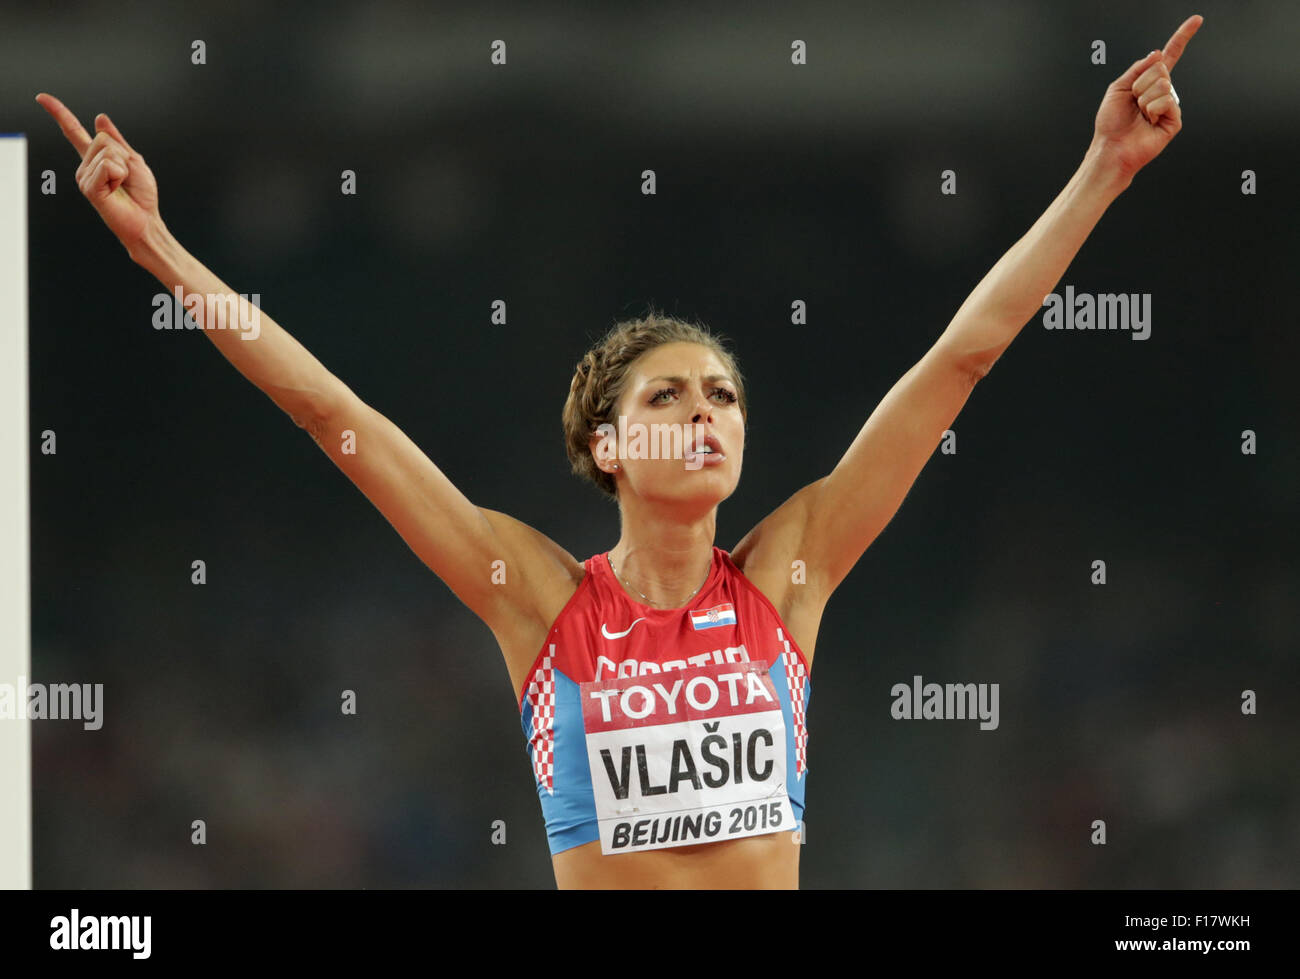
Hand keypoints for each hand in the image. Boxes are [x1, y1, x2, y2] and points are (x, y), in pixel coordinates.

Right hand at [35, 93, 160, 255]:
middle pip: (102, 138)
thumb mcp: (133, 161)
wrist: (146, 220)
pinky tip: (117, 190)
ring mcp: (84, 177)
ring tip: (122, 185)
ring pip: (107, 152)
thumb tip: (99, 118)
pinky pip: (108, 167)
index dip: (59, 113)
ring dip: (123, 167)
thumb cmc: (142, 195)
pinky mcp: (88, 188)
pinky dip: (120, 176)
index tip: (42, 98)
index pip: (73, 131)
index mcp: (95, 158)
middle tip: (126, 177)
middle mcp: (85, 166)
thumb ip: (116, 140)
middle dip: (123, 155)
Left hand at [1090, 15, 1202, 182]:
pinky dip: (1152, 109)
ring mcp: (1169, 105)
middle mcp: (1162, 91)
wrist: (1111, 148)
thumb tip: (1157, 53)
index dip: (1182, 38)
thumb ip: (1137, 68)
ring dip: (1144, 98)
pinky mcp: (1174, 120)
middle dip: (1140, 84)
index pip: (1169, 56)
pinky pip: (1166, 100)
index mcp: (1149, 82)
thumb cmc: (1111, 123)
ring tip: (1139, 115)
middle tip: (1133, 103)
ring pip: (1162, 84)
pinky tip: (1148, 121)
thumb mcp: (1118, 88)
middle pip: (1160, 68)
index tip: (1196, 20)